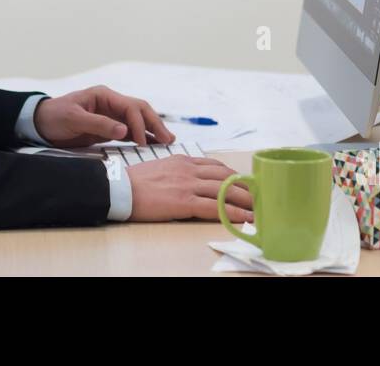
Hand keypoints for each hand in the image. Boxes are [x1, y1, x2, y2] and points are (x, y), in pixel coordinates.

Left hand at [33, 85, 175, 147]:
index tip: (142, 142)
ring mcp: (111, 114)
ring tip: (167, 141)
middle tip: (168, 139)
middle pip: (139, 110)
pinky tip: (152, 144)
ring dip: (152, 129)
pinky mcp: (109, 127)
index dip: (138, 124)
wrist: (41, 123)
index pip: (130, 107)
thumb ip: (99, 124)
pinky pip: (130, 130)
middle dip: (154, 124)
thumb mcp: (75, 119)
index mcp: (104, 95)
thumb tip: (125, 130)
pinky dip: (142, 136)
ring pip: (138, 119)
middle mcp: (111, 103)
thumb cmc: (55, 117)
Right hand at [127, 155, 254, 223]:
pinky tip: (243, 218)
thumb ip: (177, 171)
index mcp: (183, 161)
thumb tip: (189, 179)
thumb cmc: (134, 182)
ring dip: (246, 201)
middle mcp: (189, 169)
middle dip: (246, 188)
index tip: (246, 183)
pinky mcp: (184, 201)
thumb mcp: (160, 167)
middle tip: (260, 197)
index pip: (217, 166)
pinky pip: (214, 207)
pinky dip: (232, 213)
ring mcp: (187, 185)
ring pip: (225, 191)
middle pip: (227, 177)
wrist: (119, 188)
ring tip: (259, 209)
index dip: (234, 176)